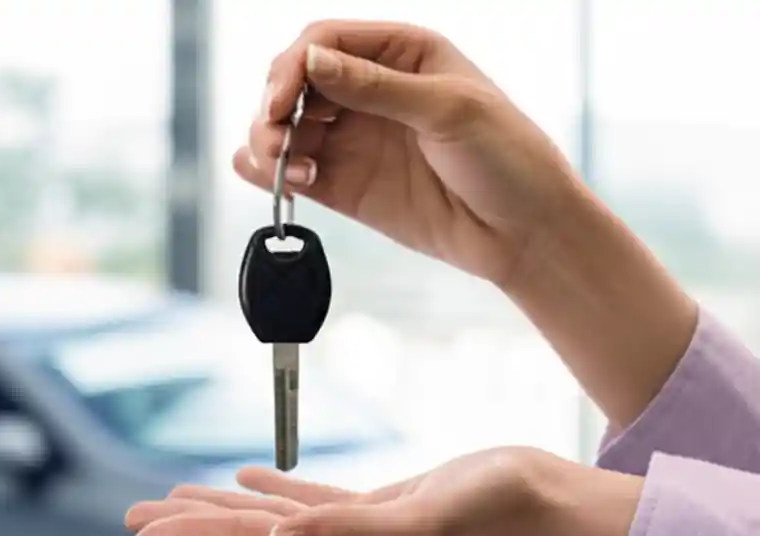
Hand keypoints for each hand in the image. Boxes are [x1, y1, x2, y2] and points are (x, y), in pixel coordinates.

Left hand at [125, 447, 641, 535]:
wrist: (544, 500)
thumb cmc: (495, 507)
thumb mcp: (422, 512)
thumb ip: (348, 528)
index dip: (188, 535)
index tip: (137, 533)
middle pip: (244, 534)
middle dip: (187, 523)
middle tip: (132, 516)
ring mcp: (356, 530)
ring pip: (269, 516)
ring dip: (222, 506)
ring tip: (175, 496)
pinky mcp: (375, 506)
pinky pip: (307, 500)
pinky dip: (272, 490)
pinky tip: (249, 478)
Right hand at [241, 20, 696, 428]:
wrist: (526, 234)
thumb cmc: (509, 158)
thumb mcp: (447, 110)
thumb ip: (375, 86)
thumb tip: (310, 62)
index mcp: (403, 54)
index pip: (325, 42)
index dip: (293, 66)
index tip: (280, 102)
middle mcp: (372, 92)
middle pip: (295, 83)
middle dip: (274, 106)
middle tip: (274, 138)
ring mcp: (356, 139)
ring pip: (287, 128)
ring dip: (270, 143)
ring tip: (285, 169)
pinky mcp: (347, 186)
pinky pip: (294, 172)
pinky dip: (268, 173)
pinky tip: (272, 179)